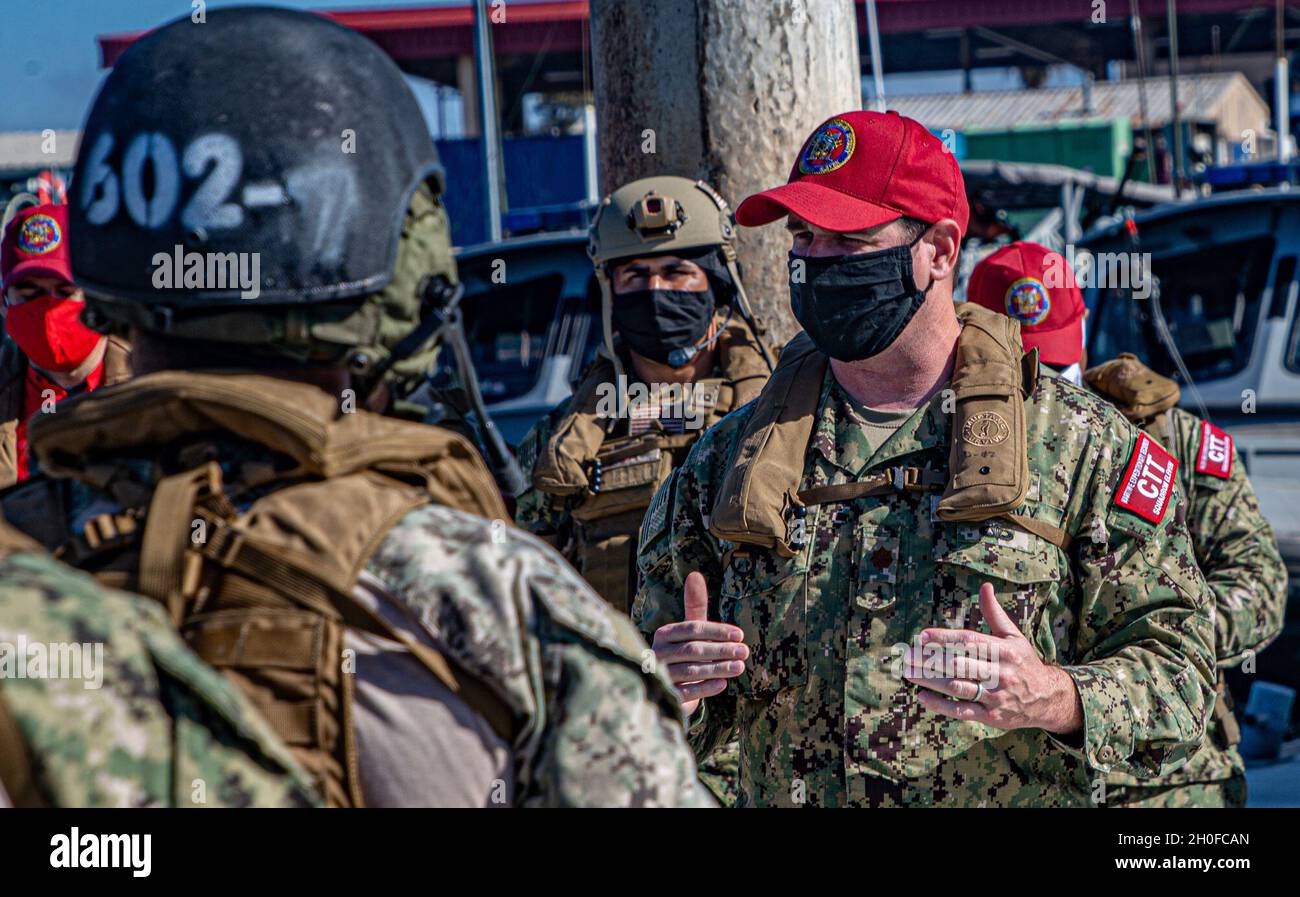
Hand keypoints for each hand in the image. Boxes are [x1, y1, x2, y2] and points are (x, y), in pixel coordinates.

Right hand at [651, 572, 748, 716]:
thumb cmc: (683, 654)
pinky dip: (705, 688)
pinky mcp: (666, 694)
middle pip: (693, 649)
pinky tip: (723, 684)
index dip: (717, 631)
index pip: (692, 629)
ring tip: (739, 667)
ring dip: (717, 668)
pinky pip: (686, 691)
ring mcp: (661, 675)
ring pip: (691, 670)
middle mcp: (659, 653)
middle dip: (721, 650)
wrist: (669, 688)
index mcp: (664, 634)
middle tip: (745, 651)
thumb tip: (695, 574)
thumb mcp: (689, 631)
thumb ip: (694, 607)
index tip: (740, 634)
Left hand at [904, 583, 1082, 734]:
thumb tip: (985, 586)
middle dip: (931, 660)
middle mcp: (1000, 674)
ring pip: (958, 687)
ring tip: (908, 672)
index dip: (945, 638)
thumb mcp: (1014, 636)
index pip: (970, 641)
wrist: (1048, 699)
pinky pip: (962, 710)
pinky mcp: (991, 716)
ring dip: (930, 680)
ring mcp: (995, 696)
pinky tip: (922, 697)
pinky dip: (941, 705)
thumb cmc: (1024, 662)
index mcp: (1004, 651)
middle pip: (960, 665)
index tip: (922, 635)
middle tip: (907, 655)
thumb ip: (995, 613)